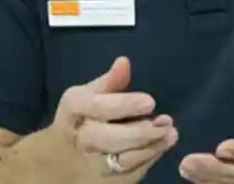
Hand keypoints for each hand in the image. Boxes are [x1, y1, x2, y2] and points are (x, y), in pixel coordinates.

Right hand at [52, 56, 179, 180]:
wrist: (62, 158)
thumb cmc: (81, 118)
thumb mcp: (88, 95)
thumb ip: (109, 82)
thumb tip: (124, 62)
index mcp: (75, 109)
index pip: (98, 107)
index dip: (124, 105)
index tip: (150, 102)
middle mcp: (81, 139)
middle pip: (108, 138)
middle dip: (139, 132)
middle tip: (165, 123)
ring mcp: (92, 164)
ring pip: (121, 160)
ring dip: (149, 148)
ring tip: (170, 134)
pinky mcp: (107, 181)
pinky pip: (130, 173)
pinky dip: (148, 159)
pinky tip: (162, 146)